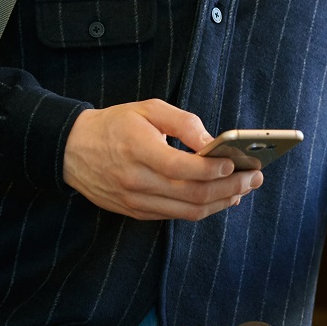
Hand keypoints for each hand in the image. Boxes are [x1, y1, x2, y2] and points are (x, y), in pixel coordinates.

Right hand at [62, 99, 262, 221]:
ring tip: (243, 190)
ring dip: (221, 203)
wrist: (72, 150)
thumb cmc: (115, 124)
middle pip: (192, 195)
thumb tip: (214, 142)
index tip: (238, 162)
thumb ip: (184, 123)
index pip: (183, 168)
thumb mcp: (148, 109)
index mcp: (138, 150)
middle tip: (254, 178)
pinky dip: (202, 209)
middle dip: (230, 188)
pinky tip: (220, 198)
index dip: (214, 169)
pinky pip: (176, 216)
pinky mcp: (137, 213)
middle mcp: (136, 181)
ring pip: (188, 212)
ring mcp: (136, 201)